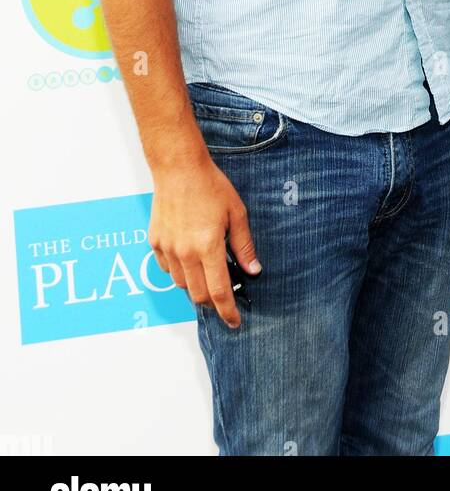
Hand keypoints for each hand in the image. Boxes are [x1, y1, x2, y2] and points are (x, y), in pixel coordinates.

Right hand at [148, 157, 260, 328]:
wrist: (178, 168)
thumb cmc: (210, 186)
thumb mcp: (237, 213)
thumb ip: (244, 245)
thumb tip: (253, 270)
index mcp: (208, 246)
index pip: (219, 292)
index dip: (228, 311)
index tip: (234, 322)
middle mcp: (185, 252)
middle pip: (198, 295)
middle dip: (213, 303)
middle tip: (224, 297)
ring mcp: (167, 248)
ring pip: (182, 284)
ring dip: (196, 286)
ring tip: (208, 273)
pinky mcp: (155, 242)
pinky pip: (167, 269)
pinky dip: (180, 272)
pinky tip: (190, 259)